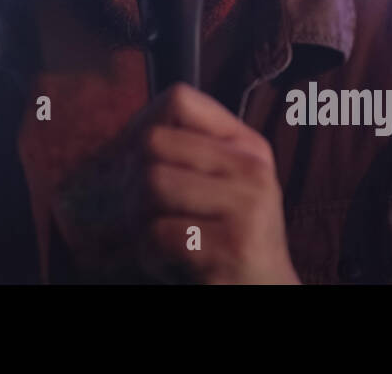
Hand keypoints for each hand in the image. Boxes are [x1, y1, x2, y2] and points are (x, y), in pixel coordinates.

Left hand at [52, 83, 299, 283]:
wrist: (265, 292)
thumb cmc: (230, 238)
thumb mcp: (222, 185)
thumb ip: (187, 152)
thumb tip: (126, 133)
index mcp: (247, 146)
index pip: (180, 99)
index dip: (144, 124)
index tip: (139, 158)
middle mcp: (252, 169)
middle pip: (154, 142)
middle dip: (133, 179)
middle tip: (142, 210)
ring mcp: (247, 207)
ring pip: (152, 183)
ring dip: (140, 219)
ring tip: (159, 238)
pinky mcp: (234, 248)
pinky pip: (158, 233)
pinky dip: (150, 253)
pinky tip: (171, 262)